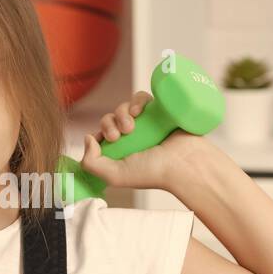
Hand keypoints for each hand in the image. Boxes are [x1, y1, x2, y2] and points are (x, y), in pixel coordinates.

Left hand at [79, 91, 204, 192]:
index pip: (102, 134)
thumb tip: (87, 138)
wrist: (185, 162)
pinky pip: (141, 98)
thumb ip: (91, 163)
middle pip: (110, 118)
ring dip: (122, 112)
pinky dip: (136, 101)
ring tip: (132, 124)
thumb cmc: (153, 172)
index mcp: (122, 152)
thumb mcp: (115, 175)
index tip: (107, 139)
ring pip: (123, 107)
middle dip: (109, 124)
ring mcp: (146, 123)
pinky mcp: (158, 111)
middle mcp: (133, 137)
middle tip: (119, 135)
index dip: (100, 133)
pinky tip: (138, 111)